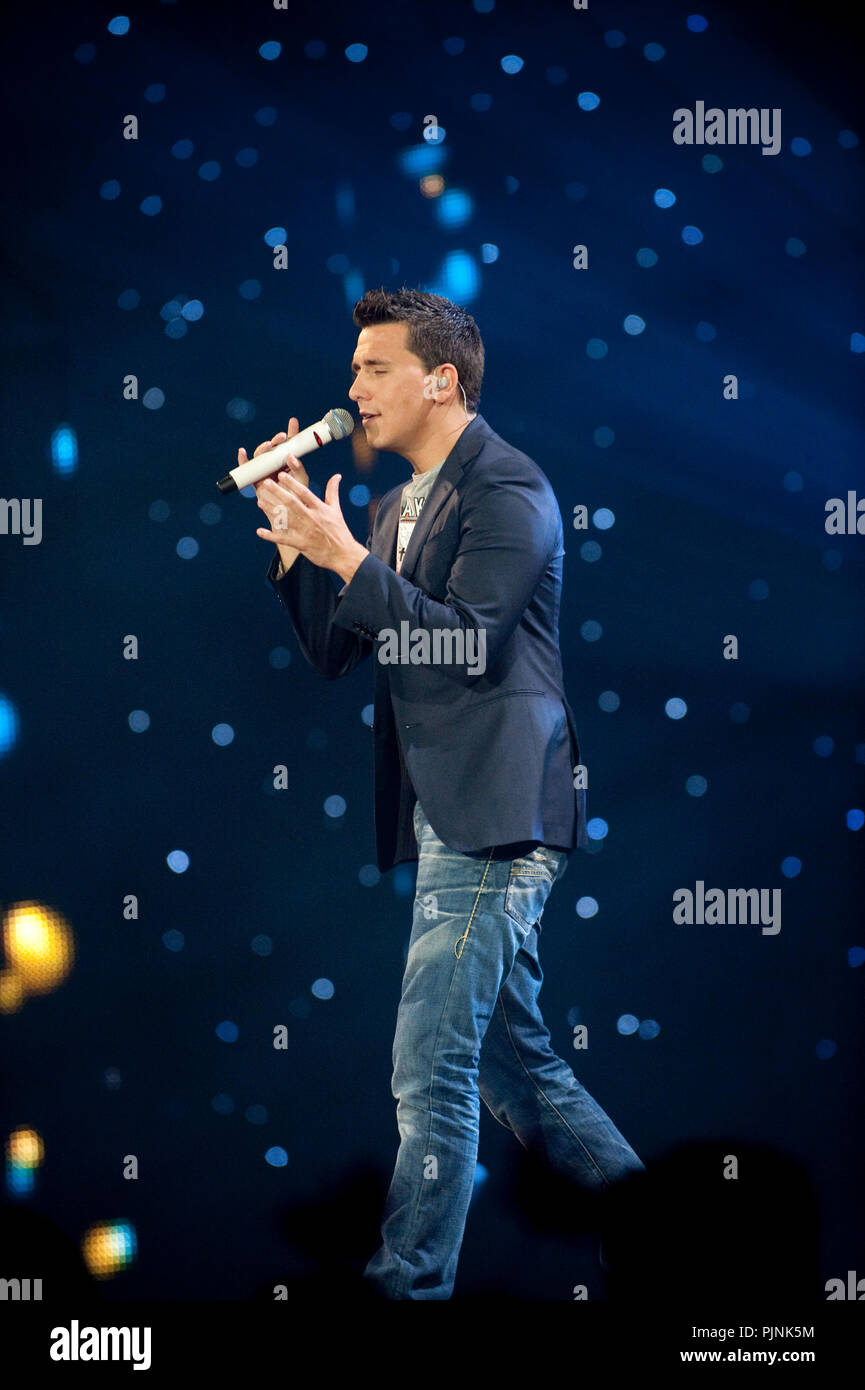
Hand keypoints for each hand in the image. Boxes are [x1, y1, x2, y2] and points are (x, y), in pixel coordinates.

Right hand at [239, 421, 309, 523]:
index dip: (291, 433)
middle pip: (274, 448)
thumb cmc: (299, 499)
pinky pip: (247, 468)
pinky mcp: (256, 480)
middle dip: (277, 440)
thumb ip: (299, 468)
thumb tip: (290, 455)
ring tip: (269, 445)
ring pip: (261, 456)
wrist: (289, 516)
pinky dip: (243, 460)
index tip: (293, 421)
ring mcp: (265, 471)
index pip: (290, 445)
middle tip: (282, 437)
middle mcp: (276, 465)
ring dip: (263, 448)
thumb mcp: (302, 481)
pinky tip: (242, 452)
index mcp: (289, 463)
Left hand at [255, 469, 367, 583]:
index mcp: (320, 509)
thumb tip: (336, 476)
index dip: (293, 483)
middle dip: (278, 492)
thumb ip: (332, 491)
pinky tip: (260, 531)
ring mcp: (306, 532)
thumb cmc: (339, 531)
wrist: (343, 554)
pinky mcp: (301, 544)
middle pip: (292, 503)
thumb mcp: (336, 509)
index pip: (305, 493)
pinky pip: (284, 539)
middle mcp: (312, 518)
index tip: (282, 475)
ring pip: (286, 519)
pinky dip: (271, 536)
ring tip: (260, 501)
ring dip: (272, 511)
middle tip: (266, 483)